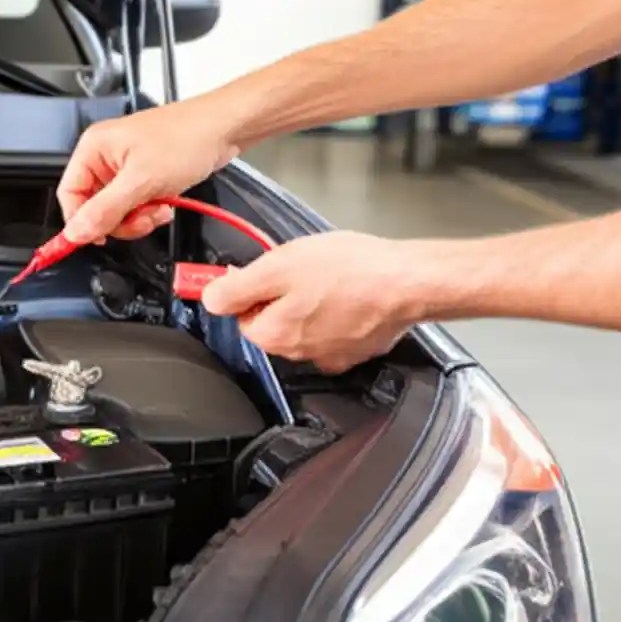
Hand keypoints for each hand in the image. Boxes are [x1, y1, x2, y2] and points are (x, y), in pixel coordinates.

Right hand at [57, 96, 241, 243]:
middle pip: (93, 207)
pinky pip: (135, 206)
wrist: (224, 128)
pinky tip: (165, 204)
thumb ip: (105, 210)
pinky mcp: (144, 176)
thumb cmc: (187, 137)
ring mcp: (125, 168)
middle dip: (119, 220)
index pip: (69, 195)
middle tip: (140, 219)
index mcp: (94, 149)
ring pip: (116, 211)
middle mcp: (106, 157)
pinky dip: (150, 212)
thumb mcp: (141, 181)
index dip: (80, 221)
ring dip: (138, 218)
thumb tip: (76, 232)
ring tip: (158, 208)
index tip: (96, 240)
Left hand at [201, 232, 430, 372]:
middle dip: (283, 297)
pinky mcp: (359, 350)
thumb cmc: (348, 270)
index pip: (242, 318)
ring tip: (332, 277)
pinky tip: (351, 292)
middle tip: (304, 269)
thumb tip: (209, 299)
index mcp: (275, 336)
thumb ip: (237, 288)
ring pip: (305, 326)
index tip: (266, 271)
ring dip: (310, 304)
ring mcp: (332, 356)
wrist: (410, 282)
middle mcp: (300, 354)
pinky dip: (339, 313)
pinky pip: (335, 330)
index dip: (250, 290)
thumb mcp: (278, 266)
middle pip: (273, 324)